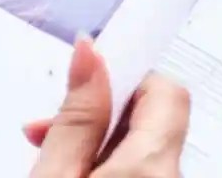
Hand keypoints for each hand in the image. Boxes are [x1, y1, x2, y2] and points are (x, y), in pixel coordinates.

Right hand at [26, 37, 190, 177]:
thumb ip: (76, 118)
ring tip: (49, 151)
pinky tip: (71, 170)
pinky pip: (139, 167)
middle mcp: (173, 176)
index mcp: (153, 164)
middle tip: (51, 124)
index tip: (88, 67)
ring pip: (140, 143)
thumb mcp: (56, 175)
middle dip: (101, 108)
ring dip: (98, 137)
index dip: (125, 74)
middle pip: (149, 117)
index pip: (165, 90)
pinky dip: (107, 161)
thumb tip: (90, 55)